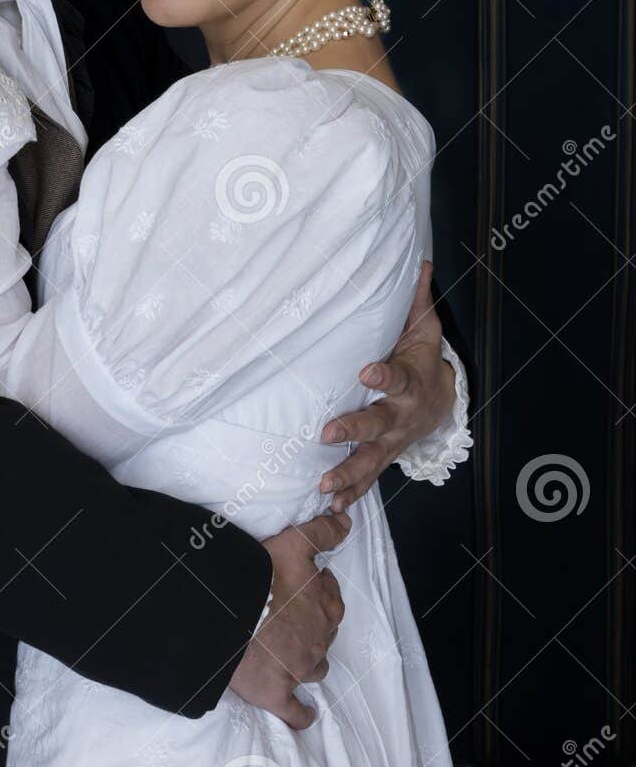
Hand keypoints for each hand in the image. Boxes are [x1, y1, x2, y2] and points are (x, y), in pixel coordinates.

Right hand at [228, 510, 350, 730]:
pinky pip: (297, 711)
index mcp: (325, 606)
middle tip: (289, 616)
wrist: (226, 618)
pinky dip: (301, 714)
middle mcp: (318, 639)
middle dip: (313, 624)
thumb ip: (322, 532)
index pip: (329, 596)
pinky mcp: (277, 694)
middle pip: (324, 632)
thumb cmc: (258, 580)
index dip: (316, 589)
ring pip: (315, 667)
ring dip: (308, 662)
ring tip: (292, 655)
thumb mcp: (293, 544)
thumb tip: (348, 523)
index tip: (299, 586)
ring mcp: (299, 669)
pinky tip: (304, 713)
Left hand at [318, 260, 454, 511]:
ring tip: (325, 485)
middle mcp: (401, 416)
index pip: (396, 378)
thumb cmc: (423, 358)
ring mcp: (392, 441)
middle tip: (327, 433)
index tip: (366, 371)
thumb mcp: (424, 329)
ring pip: (371, 459)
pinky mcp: (385, 456)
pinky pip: (369, 478)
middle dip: (354, 430)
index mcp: (409, 381)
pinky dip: (353, 493)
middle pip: (378, 424)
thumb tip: (422, 261)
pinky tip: (333, 505)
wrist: (443, 399)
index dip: (383, 375)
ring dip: (348, 473)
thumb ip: (417, 300)